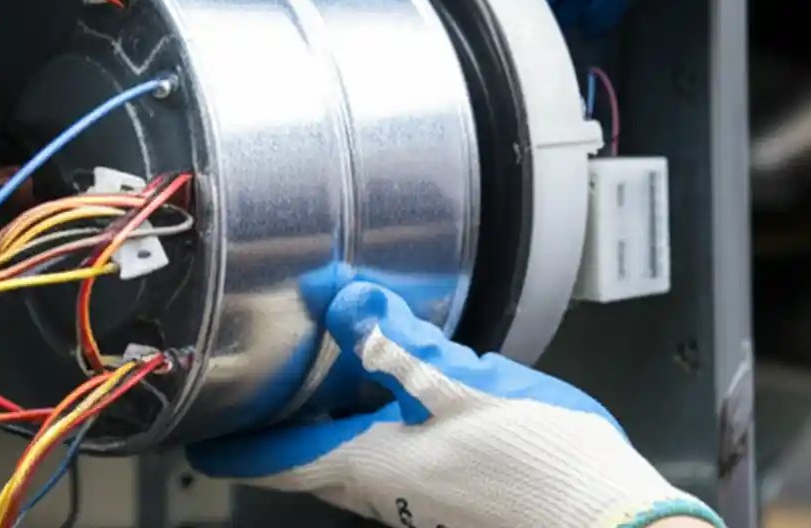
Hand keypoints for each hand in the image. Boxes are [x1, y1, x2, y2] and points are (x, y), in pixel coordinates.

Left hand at [188, 282, 723, 527]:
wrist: (610, 521)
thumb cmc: (543, 464)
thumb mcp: (463, 384)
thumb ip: (398, 345)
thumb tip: (342, 306)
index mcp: (372, 463)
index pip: (279, 457)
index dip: (235, 448)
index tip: (200, 441)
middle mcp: (386, 490)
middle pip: (312, 456)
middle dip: (284, 423)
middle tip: (265, 387)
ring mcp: (421, 498)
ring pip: (355, 455)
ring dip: (335, 418)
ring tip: (332, 376)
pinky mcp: (455, 495)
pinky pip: (397, 457)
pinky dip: (382, 423)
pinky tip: (409, 396)